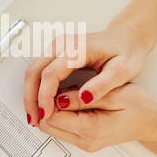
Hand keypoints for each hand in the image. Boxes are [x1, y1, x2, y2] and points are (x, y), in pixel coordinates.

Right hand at [23, 24, 152, 123]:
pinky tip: (41, 102)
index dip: (45, 97)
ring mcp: (57, 47)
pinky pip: (40, 70)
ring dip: (31, 94)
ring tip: (36, 115)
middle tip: (35, 119)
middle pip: (35, 71)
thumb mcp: (122, 72)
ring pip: (34, 70)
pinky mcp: (57, 52)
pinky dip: (37, 87)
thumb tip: (83, 98)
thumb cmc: (126, 53)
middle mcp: (62, 45)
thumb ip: (102, 85)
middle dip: (31, 98)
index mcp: (77, 49)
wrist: (126, 37)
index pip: (50, 74)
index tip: (46, 115)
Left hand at [40, 83, 156, 151]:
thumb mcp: (114, 95)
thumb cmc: (139, 107)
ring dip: (51, 110)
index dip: (46, 98)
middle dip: (45, 104)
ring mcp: (85, 143)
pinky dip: (59, 114)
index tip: (51, 81)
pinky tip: (69, 99)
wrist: (152, 123)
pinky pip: (61, 129)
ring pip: (52, 128)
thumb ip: (84, 98)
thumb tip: (58, 98)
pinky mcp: (85, 140)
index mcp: (92, 129)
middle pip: (48, 125)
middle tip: (53, 83)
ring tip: (63, 89)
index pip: (52, 117)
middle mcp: (86, 140)